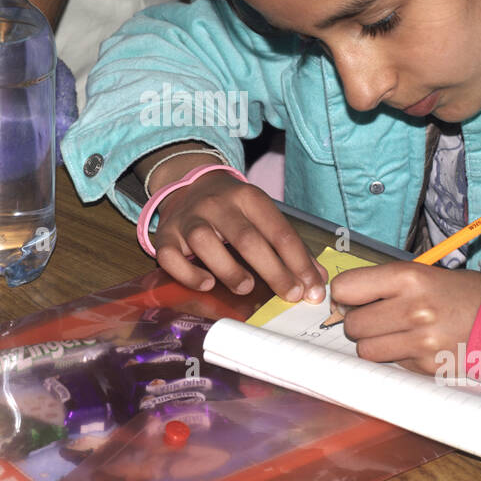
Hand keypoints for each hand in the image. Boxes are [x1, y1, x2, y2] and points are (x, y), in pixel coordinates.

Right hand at [151, 169, 327, 302]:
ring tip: (246, 288)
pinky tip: (207, 284)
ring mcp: (188, 219)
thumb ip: (287, 246)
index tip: (312, 288)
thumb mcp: (261, 215)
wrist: (189, 185)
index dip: (298, 262)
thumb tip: (316, 280)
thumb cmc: (232, 209)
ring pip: (205, 242)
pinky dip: (188, 274)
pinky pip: (171, 256)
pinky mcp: (165, 235)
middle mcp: (217, 205)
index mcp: (248, 198)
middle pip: (246, 238)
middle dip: (273, 270)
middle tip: (291, 295)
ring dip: (229, 269)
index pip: (278, 231)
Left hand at [331, 263, 480, 376]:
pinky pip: (392, 365)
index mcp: (408, 278)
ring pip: (366, 350)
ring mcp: (420, 341)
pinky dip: (399, 357)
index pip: (346, 288)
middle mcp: (412, 309)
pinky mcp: (428, 366)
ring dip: (375, 343)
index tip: (352, 298)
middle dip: (359, 322)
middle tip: (377, 318)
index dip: (344, 295)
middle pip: (353, 324)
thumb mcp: (423, 274)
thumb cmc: (460, 293)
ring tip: (395, 333)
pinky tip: (417, 345)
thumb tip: (343, 299)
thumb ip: (384, 284)